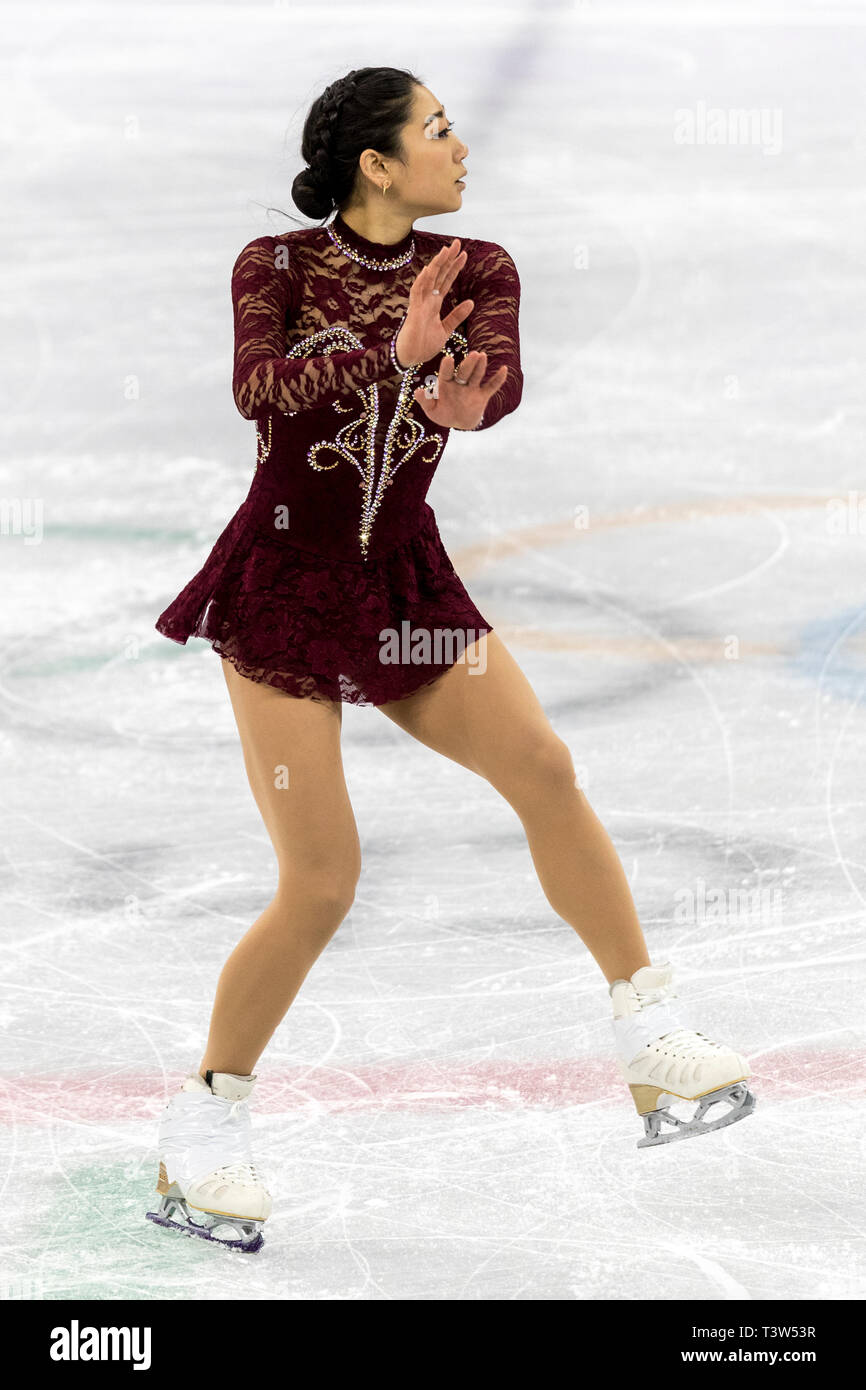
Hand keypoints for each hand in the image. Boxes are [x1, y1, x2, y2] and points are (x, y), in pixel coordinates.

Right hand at [394, 239, 472, 367]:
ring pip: (428, 279)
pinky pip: (417, 293)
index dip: (455, 267)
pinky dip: (422, 282)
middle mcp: (427, 300)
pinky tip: (428, 270)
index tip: (464, 254)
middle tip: (457, 242)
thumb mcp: (446, 329)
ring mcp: (419, 304)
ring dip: (437, 265)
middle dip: (448, 259)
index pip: (446, 280)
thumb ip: (457, 315)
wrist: (411, 358)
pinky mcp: (413, 312)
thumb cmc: (424, 345)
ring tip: (446, 250)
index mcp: (435, 303)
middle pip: (439, 274)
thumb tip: (472, 302)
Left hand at [412, 351, 507, 430]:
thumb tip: (417, 392)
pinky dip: (498, 379)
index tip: (448, 359)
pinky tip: (504, 369)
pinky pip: (491, 386)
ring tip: (483, 356)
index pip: (446, 373)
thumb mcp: (432, 410)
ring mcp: (471, 388)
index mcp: (446, 384)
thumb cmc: (443, 414)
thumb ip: (425, 401)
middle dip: (468, 364)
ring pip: (477, 375)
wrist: (458, 422)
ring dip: (480, 367)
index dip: (447, 367)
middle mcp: (459, 383)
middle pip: (464, 372)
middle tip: (473, 354)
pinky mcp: (482, 395)